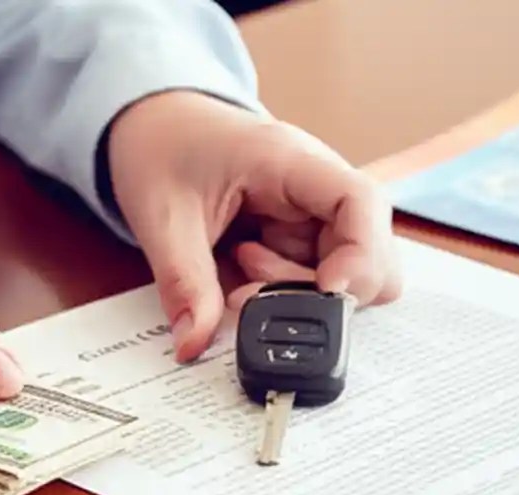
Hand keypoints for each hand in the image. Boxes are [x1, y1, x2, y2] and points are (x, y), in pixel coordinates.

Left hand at [106, 90, 402, 361]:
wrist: (152, 126)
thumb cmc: (162, 150)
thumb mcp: (163, 217)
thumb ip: (184, 282)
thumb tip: (194, 344)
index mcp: (290, 161)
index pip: (361, 202)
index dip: (361, 254)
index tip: (328, 291)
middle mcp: (315, 186)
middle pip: (366, 251)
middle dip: (313, 289)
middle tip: (246, 287)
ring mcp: (310, 213)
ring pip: (339, 275)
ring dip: (292, 291)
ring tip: (235, 267)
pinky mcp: (297, 235)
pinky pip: (310, 278)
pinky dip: (280, 291)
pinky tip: (239, 272)